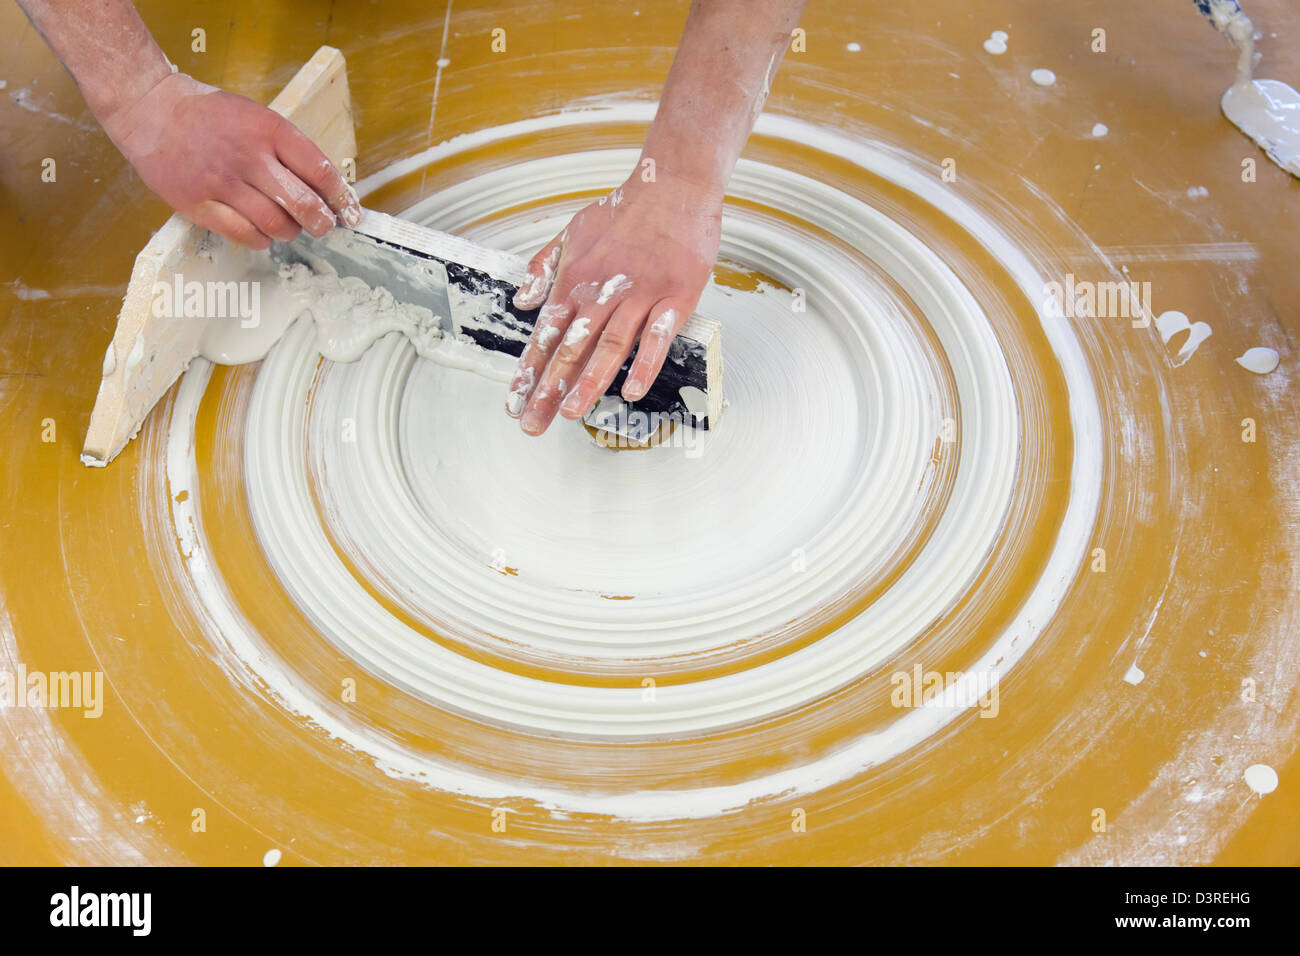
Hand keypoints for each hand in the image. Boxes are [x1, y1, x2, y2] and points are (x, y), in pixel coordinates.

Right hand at [99, 72, 360, 248]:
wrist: (150, 108)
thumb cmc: (209, 114)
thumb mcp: (257, 116)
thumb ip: (288, 149)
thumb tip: (325, 187)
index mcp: (270, 131)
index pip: (321, 172)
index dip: (341, 198)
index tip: (349, 211)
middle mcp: (249, 157)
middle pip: (304, 205)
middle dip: (322, 223)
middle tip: (324, 227)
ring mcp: (223, 182)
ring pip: (276, 224)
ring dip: (291, 232)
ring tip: (290, 228)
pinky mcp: (198, 203)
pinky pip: (244, 234)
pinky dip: (262, 239)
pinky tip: (262, 232)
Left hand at [505, 173, 721, 434]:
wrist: (671, 185)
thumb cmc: (624, 210)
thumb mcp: (572, 232)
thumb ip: (544, 267)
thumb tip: (521, 300)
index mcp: (575, 281)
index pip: (545, 336)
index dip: (528, 373)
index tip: (514, 403)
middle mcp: (602, 293)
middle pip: (570, 349)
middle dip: (548, 390)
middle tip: (534, 424)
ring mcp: (640, 295)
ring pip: (608, 346)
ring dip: (588, 382)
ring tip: (572, 413)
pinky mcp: (675, 296)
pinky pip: (657, 337)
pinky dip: (645, 365)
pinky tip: (631, 390)